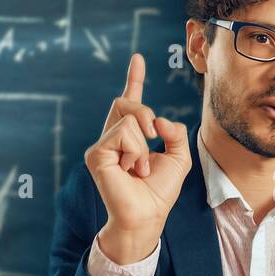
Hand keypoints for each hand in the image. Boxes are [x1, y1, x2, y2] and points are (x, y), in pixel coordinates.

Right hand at [85, 53, 191, 263]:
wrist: (148, 216)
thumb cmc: (160, 191)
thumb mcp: (179, 157)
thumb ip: (174, 133)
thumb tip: (158, 120)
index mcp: (131, 136)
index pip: (129, 101)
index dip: (134, 79)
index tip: (138, 59)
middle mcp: (112, 138)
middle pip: (124, 101)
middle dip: (144, 111)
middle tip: (155, 134)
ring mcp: (102, 145)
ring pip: (128, 118)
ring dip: (144, 143)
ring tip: (140, 167)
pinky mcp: (96, 154)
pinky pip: (123, 133)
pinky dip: (136, 150)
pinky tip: (132, 170)